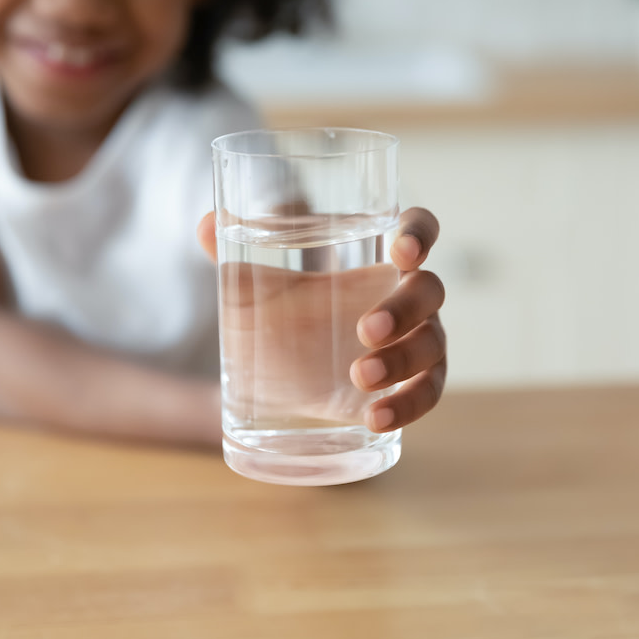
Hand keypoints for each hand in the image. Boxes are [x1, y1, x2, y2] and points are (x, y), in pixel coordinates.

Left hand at [197, 208, 446, 432]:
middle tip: (363, 331)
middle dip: (403, 309)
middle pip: (430, 290)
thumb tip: (205, 221)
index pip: (419, 230)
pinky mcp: (411, 389)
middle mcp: (408, 299)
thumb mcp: (257, 289)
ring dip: (402, 361)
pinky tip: (376, 417)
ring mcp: (417, 345)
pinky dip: (407, 406)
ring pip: (433, 345)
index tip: (401, 248)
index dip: (420, 232)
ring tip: (360, 378)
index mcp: (380, 261)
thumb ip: (233, 254)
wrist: (280, 382)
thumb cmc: (285, 319)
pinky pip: (427, 396)